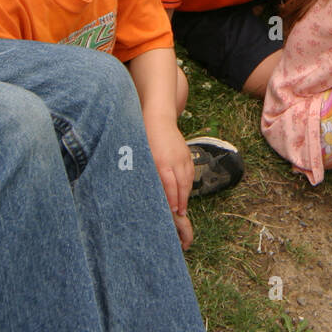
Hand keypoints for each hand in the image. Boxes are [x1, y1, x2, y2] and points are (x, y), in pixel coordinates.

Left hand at [147, 122, 193, 248]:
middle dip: (181, 200)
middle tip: (180, 213)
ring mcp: (183, 156)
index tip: (173, 211)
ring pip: (188, 179)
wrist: (159, 118)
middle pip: (182, 184)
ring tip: (183, 206)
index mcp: (161, 161)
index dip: (172, 199)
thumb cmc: (145, 137)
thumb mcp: (142, 155)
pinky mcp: (187, 154)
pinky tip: (185, 190)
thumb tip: (145, 190)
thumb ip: (146, 172)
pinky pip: (190, 171)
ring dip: (186, 194)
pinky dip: (189, 182)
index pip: (170, 185)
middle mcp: (175, 160)